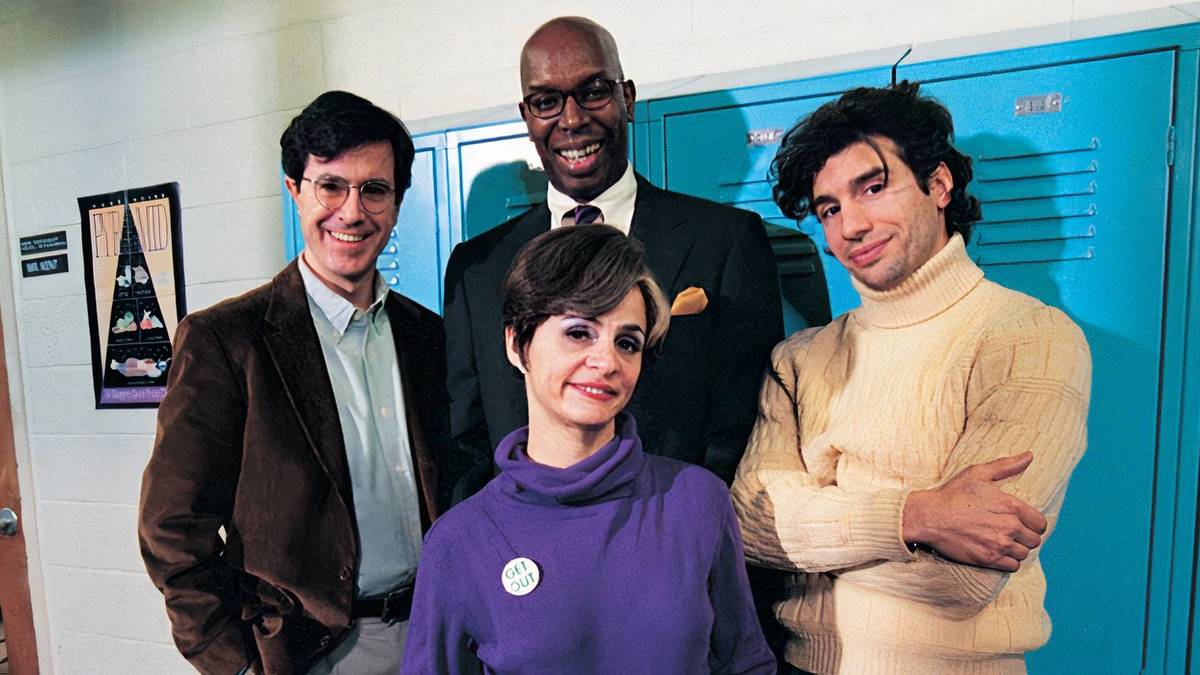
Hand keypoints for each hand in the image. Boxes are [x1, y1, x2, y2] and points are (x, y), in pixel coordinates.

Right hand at [903, 452, 1046, 571]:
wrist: (929, 517)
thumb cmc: (953, 494)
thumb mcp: (978, 473)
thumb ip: (1006, 465)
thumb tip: (1029, 455)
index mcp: (1010, 505)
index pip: (1040, 523)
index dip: (1034, 523)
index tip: (1023, 523)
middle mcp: (1008, 526)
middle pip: (1034, 540)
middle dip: (1025, 537)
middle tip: (1010, 532)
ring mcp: (999, 544)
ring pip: (1024, 554)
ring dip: (1016, 549)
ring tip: (1003, 542)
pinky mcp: (988, 559)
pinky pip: (1013, 566)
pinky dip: (1008, 561)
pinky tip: (997, 552)